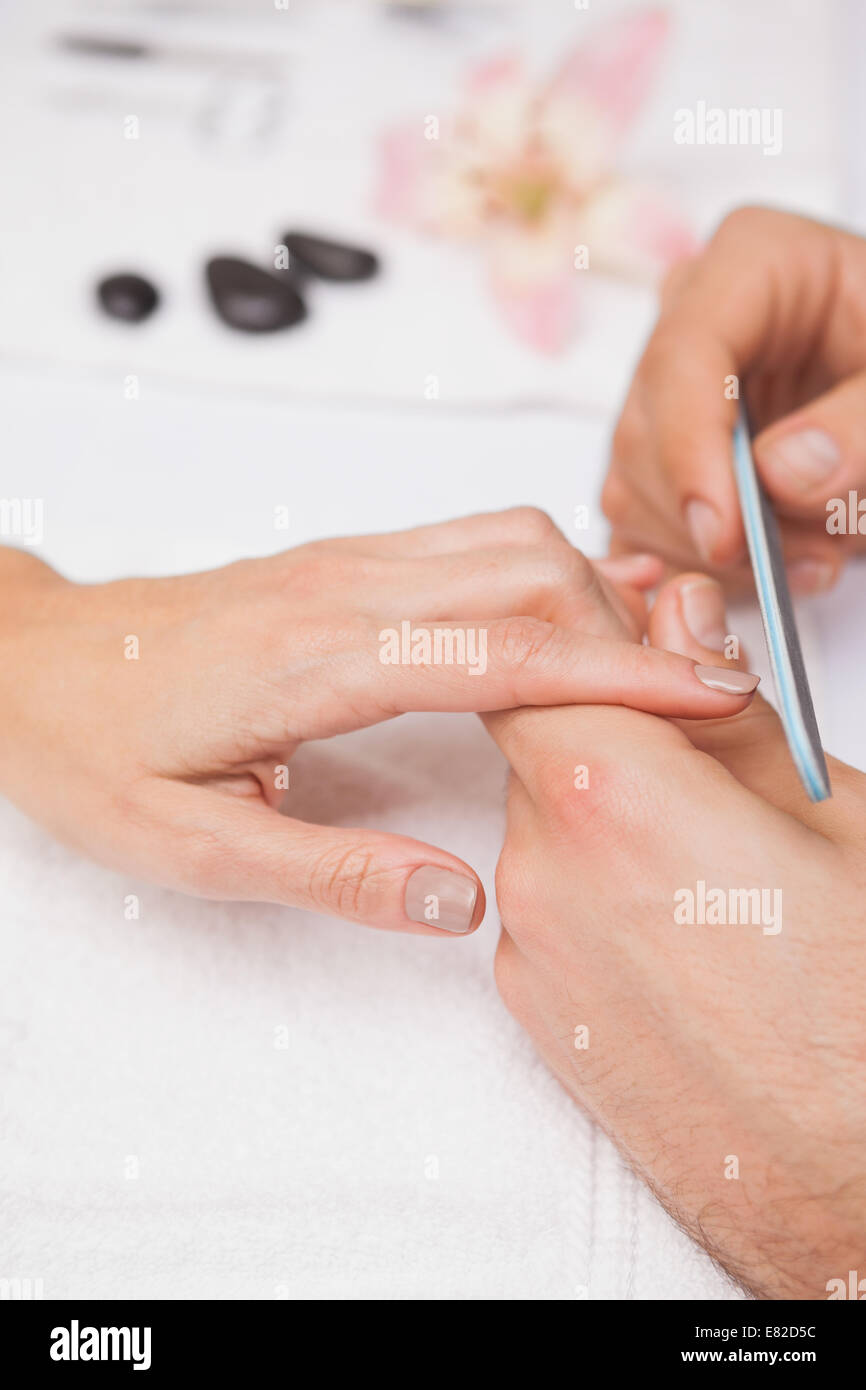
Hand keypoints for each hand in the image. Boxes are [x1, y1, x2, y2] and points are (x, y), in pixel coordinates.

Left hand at [0, 511, 755, 935]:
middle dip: (625, 627)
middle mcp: (343, 588)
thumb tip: (456, 897)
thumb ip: (333, 875)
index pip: (507, 652)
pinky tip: (554, 636)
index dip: (619, 675)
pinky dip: (538, 580)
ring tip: (631, 674)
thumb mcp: (195, 846)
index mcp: (316, 661)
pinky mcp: (339, 563)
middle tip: (683, 700)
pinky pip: (466, 544)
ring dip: (586, 594)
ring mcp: (342, 562)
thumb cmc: (94, 750)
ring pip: (506, 539)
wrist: (25, 666)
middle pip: (531, 568)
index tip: (705, 697)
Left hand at [486, 570, 865, 1297]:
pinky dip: (600, 888)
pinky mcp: (534, 1009)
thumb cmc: (860, 1000)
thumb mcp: (829, 812)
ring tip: (715, 864)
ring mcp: (531, 944)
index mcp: (612, 792)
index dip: (588, 635)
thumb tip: (682, 620)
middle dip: (611, 727)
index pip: (544, 659)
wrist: (842, 1176)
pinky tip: (687, 927)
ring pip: (547, 826)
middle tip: (704, 754)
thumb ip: (729, 709)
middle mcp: (544, 866)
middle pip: (542, 741)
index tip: (638, 633)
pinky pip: (550, 905)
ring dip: (611, 814)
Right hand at [603, 206, 865, 594]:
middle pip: (645, 434)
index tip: (723, 533)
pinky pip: (642, 522)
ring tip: (817, 558)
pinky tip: (766, 574)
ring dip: (714, 551)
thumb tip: (777, 473)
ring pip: (633, 489)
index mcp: (753, 263)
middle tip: (813, 556)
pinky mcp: (668, 454)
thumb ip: (862, 425)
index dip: (691, 451)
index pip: (681, 358)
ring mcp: (671, 392)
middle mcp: (692, 322)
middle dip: (717, 516)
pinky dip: (694, 564)